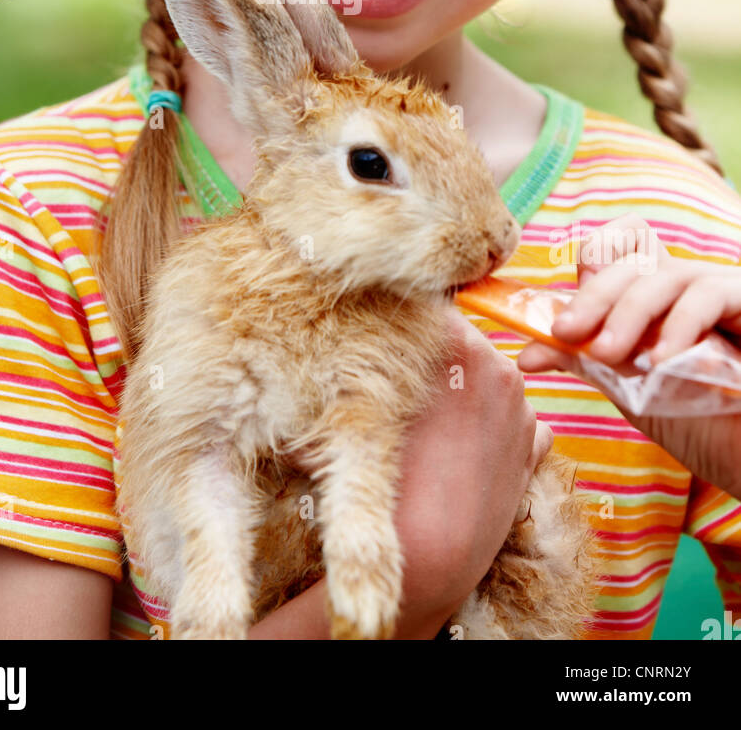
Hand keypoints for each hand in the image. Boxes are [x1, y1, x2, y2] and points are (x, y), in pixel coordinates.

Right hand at [291, 308, 553, 635]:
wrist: (426, 561)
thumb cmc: (383, 482)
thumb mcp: (358, 412)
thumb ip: (358, 367)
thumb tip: (331, 346)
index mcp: (460, 347)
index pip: (433, 306)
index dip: (406, 320)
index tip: (386, 337)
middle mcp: (500, 368)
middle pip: (461, 343)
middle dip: (434, 360)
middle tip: (401, 387)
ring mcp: (523, 410)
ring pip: (486, 382)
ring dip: (462, 395)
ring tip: (430, 430)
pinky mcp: (534, 449)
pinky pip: (512, 421)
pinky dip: (490, 431)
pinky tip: (462, 453)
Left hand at [516, 212, 740, 498]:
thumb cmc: (700, 422)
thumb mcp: (629, 387)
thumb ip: (584, 359)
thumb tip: (526, 352)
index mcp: (658, 296)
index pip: (623, 245)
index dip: (590, 261)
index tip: (562, 313)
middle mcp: (689, 286)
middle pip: (634, 261)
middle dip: (594, 296)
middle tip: (566, 334)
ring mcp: (721, 292)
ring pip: (666, 275)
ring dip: (628, 312)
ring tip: (607, 354)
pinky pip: (710, 295)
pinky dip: (679, 326)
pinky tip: (661, 362)